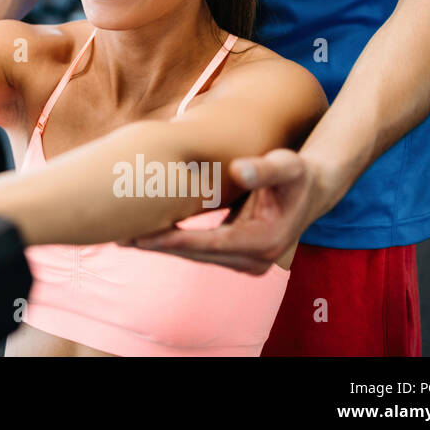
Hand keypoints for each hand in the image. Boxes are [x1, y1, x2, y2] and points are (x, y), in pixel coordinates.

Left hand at [118, 149, 334, 274]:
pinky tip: (147, 234)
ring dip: (161, 246)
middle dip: (157, 246)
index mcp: (262, 242)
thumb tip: (241, 169)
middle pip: (195, 254)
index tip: (139, 235)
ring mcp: (248, 264)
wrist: (312, 190)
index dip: (171, 239)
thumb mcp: (286, 165)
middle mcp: (255, 260)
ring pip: (195, 256)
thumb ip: (264, 167)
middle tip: (118, 236)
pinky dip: (175, 243)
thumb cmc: (295, 174)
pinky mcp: (240, 259)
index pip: (206, 245)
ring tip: (123, 235)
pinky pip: (201, 252)